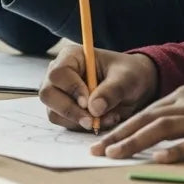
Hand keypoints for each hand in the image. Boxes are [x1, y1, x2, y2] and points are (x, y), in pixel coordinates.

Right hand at [40, 46, 158, 132]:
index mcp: (71, 57)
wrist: (135, 87)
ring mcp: (59, 92)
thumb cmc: (129, 74)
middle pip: (48, 94)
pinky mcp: (63, 109)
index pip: (58, 73)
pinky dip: (81, 126)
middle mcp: (59, 74)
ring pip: (53, 112)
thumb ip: (111, 91)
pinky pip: (63, 122)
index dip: (71, 89)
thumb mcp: (127, 79)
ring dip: (78, 121)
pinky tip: (100, 121)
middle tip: (92, 121)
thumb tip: (94, 109)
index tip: (88, 102)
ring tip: (105, 119)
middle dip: (69, 110)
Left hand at [93, 80, 183, 162]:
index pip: (144, 112)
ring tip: (114, 154)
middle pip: (146, 119)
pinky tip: (158, 158)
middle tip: (95, 150)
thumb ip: (183, 113)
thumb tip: (158, 131)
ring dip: (135, 141)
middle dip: (117, 135)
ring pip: (162, 129)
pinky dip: (175, 151)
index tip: (101, 139)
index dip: (120, 125)